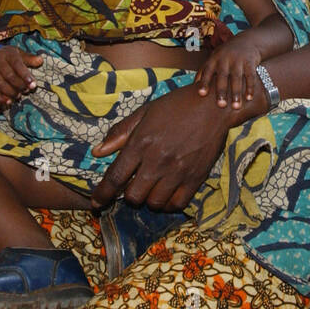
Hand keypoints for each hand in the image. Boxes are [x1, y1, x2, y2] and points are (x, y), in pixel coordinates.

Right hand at [0, 45, 41, 106]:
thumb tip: (40, 61)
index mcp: (7, 55)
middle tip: (27, 91)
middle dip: (19, 85)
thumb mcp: (18, 53)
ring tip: (19, 96)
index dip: (25, 75)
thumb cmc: (7, 56)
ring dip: (10, 92)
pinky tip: (8, 101)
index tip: (33, 84)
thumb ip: (29, 58)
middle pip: (8, 76)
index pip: (17, 65)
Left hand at [89, 83, 243, 211]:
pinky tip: (168, 193)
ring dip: (149, 199)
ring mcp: (178, 171)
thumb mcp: (145, 112)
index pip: (115, 177)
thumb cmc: (176, 105)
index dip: (102, 194)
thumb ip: (121, 132)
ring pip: (155, 203)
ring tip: (153, 188)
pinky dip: (169, 203)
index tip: (96, 203)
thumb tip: (97, 151)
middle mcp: (158, 161)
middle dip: (129, 195)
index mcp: (141, 143)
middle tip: (134, 185)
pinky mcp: (196, 177)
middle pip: (133, 196)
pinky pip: (177, 204)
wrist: (213, 105)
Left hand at [195, 35, 261, 108]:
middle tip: (221, 105)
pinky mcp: (250, 61)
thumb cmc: (226, 54)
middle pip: (222, 76)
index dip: (204, 82)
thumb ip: (204, 71)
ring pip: (237, 77)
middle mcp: (225, 58)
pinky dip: (250, 87)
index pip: (207, 71)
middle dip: (222, 91)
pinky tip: (249, 98)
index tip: (201, 94)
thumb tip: (191, 87)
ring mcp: (238, 59)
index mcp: (214, 59)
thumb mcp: (214, 58)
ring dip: (236, 92)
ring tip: (236, 107)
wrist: (247, 41)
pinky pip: (250, 76)